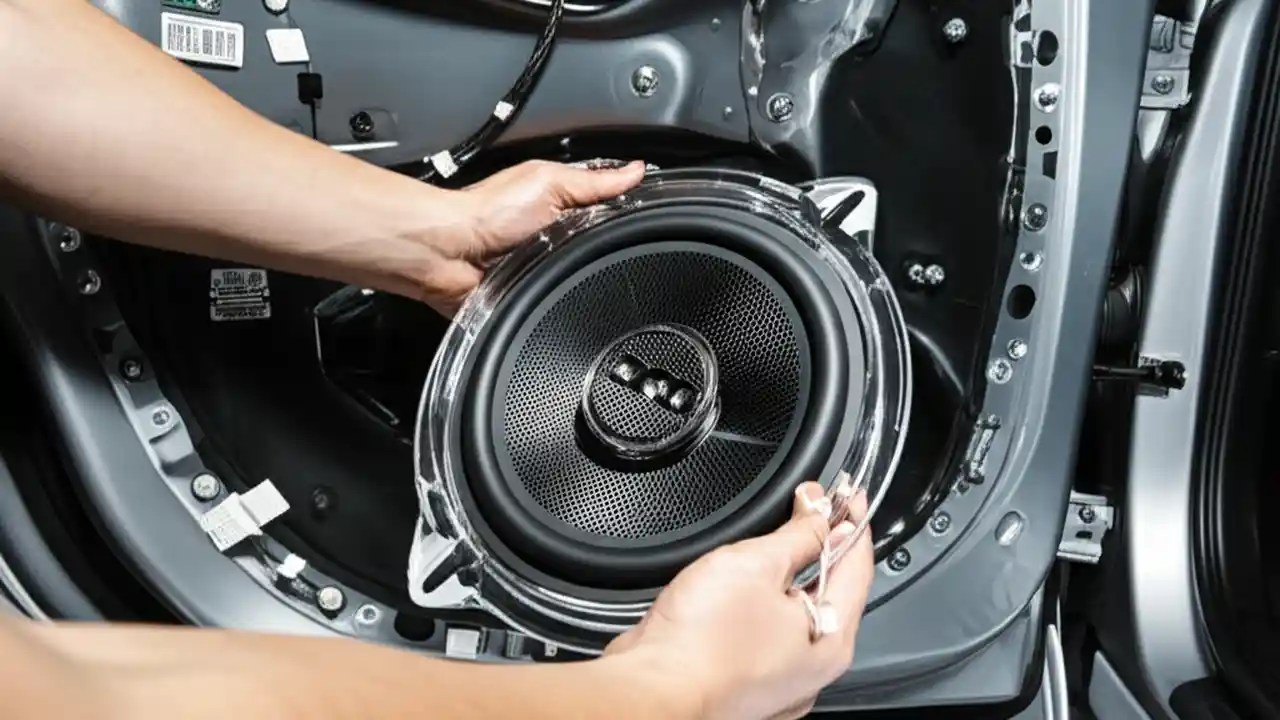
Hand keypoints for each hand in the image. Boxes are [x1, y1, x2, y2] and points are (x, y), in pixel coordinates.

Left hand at [420, 160, 645, 313]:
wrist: (450, 253)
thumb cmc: (488, 214)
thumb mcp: (550, 183)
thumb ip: (594, 181)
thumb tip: (635, 171)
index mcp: (558, 203)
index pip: (606, 206)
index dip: (626, 209)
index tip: (649, 212)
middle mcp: (551, 234)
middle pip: (599, 243)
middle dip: (607, 247)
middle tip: (609, 245)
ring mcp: (542, 266)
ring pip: (583, 273)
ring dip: (583, 273)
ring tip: (577, 266)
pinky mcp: (531, 294)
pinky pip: (560, 300)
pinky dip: (563, 296)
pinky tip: (562, 288)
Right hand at [606, 482, 874, 719]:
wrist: (653, 687)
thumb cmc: (703, 642)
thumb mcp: (759, 565)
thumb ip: (799, 536)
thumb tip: (820, 516)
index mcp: (831, 641)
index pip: (858, 568)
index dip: (853, 523)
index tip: (848, 496)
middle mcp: (811, 669)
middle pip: (830, 592)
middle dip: (821, 546)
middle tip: (812, 506)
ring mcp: (777, 679)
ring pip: (793, 613)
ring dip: (788, 574)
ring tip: (774, 540)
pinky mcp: (744, 679)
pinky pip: (765, 631)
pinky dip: (763, 603)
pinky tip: (744, 586)